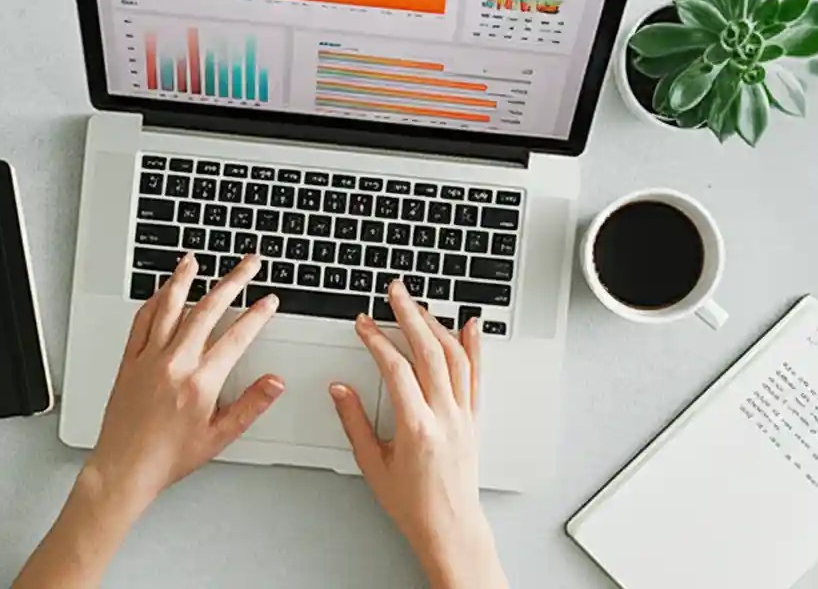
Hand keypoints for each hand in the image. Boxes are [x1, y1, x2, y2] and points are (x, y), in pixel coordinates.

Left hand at [87, 253, 283, 499]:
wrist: (124, 468)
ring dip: (184, 279)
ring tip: (195, 260)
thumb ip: (251, 405)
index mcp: (200, 382)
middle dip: (232, 281)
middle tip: (248, 264)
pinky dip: (154, 301)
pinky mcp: (129, 361)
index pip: (236, 337)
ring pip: (170, 307)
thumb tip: (275, 382)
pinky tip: (162, 290)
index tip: (268, 301)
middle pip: (207, 309)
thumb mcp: (220, 436)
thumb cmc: (169, 457)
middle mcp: (174, 363)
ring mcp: (149, 358)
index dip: (257, 315)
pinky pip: (142, 321)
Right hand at [330, 281, 506, 588]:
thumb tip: (340, 390)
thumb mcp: (372, 465)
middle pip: (429, 352)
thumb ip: (354, 422)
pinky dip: (475, 346)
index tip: (364, 324)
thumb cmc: (412, 503)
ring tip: (419, 304)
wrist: (450, 526)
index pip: (396, 369)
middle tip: (395, 292)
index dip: (377, 341)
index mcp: (417, 428)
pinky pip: (477, 374)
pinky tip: (471, 325)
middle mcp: (445, 416)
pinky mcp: (474, 417)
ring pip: (455, 357)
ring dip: (436, 324)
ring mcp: (464, 415)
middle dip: (410, 315)